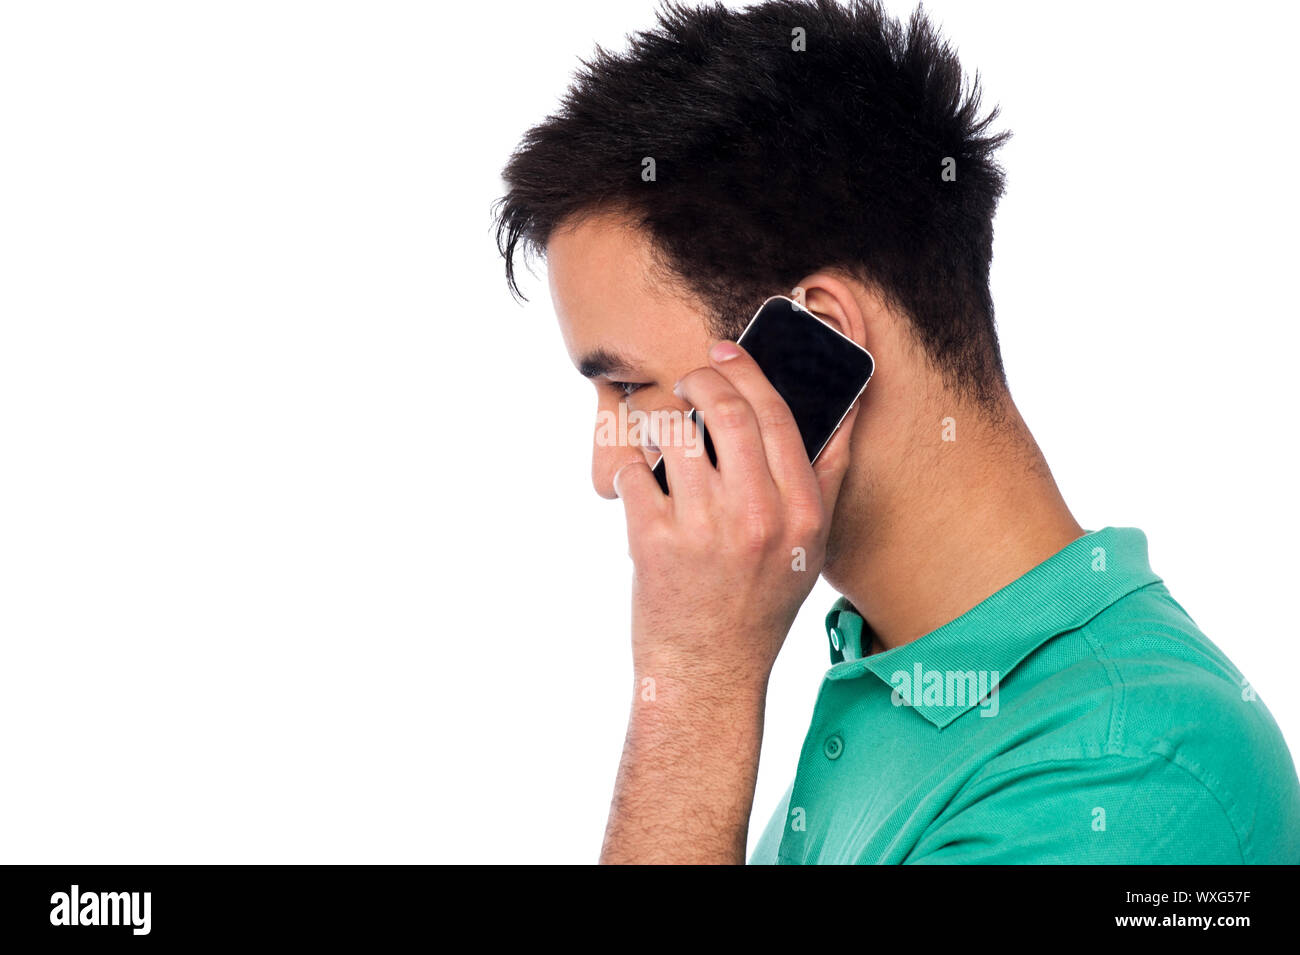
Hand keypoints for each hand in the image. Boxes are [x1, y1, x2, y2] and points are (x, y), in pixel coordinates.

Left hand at [612, 338, 859, 692]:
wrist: (709, 672)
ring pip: (672, 431)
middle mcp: (757, 516)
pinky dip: (631, 469)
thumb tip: (845, 409)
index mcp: (802, 513)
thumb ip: (827, 477)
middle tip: (688, 381)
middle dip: (699, 379)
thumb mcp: (811, 547)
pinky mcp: (653, 542)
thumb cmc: (759, 605)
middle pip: (725, 410)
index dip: (746, 370)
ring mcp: (702, 528)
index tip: (725, 352)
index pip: (777, 413)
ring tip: (662, 432)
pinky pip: (633, 472)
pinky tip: (641, 483)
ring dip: (661, 420)